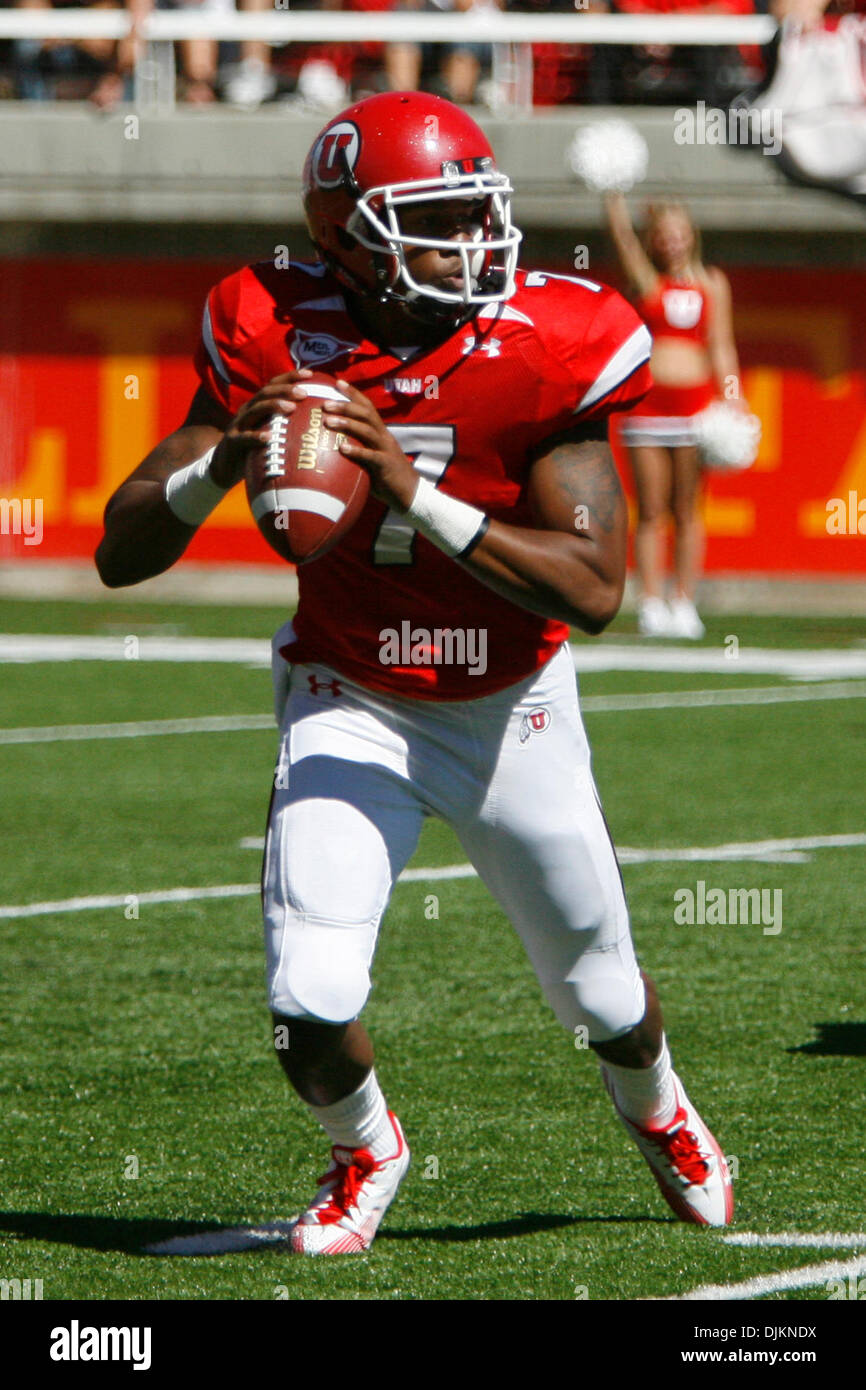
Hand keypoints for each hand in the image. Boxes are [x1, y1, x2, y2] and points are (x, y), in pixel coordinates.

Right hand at [209, 369, 313, 488]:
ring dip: (273, 406)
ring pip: (255, 410)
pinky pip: (244, 438)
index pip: (273, 385)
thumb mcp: (269, 432)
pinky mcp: (232, 441)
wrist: (224, 466)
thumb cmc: (253, 449)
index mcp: (257, 405)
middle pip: (265, 393)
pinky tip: (268, 438)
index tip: (310, 374)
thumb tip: (316, 422)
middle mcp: (247, 410)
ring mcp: (238, 425)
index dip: (290, 377)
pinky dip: (256, 437)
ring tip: (291, 407)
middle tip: (304, 393)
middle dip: (285, 390)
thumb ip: (286, 424)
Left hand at [323, 380, 419, 511]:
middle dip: (345, 406)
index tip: (337, 382)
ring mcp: (386, 450)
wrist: (410, 495)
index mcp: (381, 432)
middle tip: (325, 404)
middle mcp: (384, 436)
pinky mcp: (386, 465)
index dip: (354, 394)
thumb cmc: (386, 478)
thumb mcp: (371, 459)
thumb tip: (332, 448)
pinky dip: (356, 451)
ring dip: (347, 424)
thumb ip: (357, 450)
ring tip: (328, 421)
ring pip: (367, 430)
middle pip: (366, 414)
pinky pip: (370, 456)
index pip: (368, 407)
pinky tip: (341, 449)